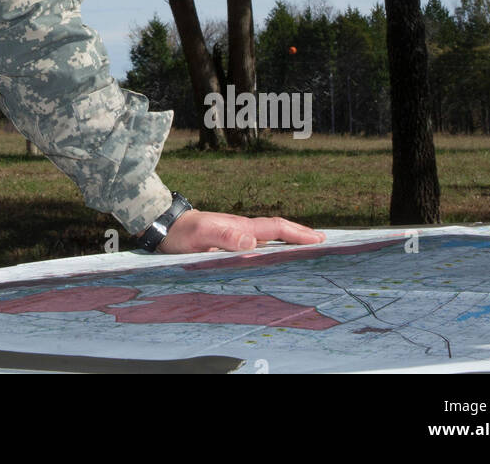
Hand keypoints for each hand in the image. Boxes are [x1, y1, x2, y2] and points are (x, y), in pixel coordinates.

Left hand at [157, 209, 325, 254]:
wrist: (164, 227)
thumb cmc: (181, 232)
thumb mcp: (200, 234)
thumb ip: (223, 235)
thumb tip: (251, 242)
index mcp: (241, 227)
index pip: (276, 229)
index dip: (299, 234)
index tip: (321, 240)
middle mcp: (243, 231)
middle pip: (279, 233)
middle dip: (302, 237)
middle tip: (325, 246)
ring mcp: (237, 238)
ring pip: (270, 241)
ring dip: (290, 245)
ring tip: (309, 254)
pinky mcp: (229, 246)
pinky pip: (258, 249)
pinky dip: (273, 252)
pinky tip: (277, 261)